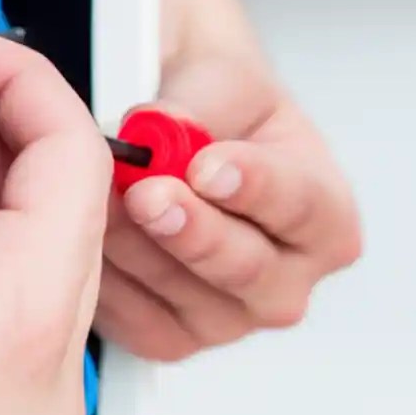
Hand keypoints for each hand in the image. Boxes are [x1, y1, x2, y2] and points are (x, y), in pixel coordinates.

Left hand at [96, 56, 360, 360]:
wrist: (182, 133)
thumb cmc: (221, 108)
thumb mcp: (223, 76)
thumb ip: (202, 104)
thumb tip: (164, 129)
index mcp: (326, 216)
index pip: (301, 206)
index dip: (253, 187)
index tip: (206, 167)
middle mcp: (289, 279)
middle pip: (246, 268)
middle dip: (189, 228)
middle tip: (145, 192)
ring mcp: (233, 318)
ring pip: (184, 296)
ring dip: (134, 244)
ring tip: (98, 194)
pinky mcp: (175, 339)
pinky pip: (137, 322)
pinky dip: (109, 276)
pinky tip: (89, 232)